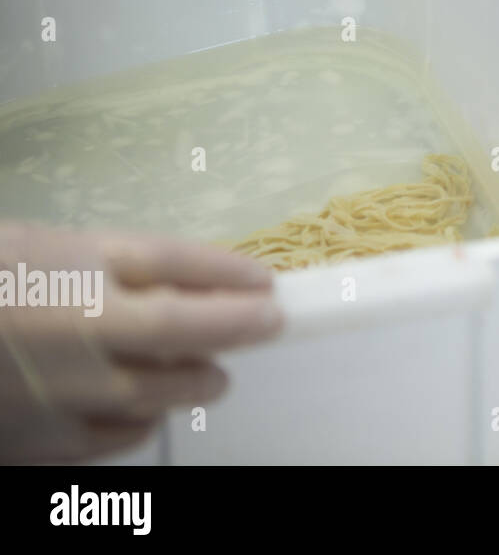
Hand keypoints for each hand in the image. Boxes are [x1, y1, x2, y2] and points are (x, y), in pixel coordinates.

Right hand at [0, 223, 282, 462]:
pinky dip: (140, 423)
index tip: (270, 287)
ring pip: (155, 397)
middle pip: (180, 333)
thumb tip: (195, 280)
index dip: (231, 279)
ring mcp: (55, 396)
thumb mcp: (37, 244)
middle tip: (264, 326)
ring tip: (210, 372)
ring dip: (195, 381)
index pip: (174, 269)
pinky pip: (113, 442)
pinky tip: (141, 411)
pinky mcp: (36, 446)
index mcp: (68, 268)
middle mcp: (71, 333)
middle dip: (235, 330)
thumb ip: (111, 262)